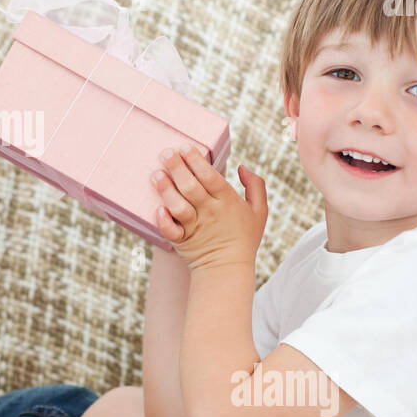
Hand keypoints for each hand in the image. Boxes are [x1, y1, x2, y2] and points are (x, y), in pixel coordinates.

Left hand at [149, 145, 266, 272]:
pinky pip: (171, 231)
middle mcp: (210, 212)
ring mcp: (195, 227)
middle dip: (178, 168)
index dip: (197, 161)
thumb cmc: (244, 237)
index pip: (211, 177)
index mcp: (228, 202)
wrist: (229, 269)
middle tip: (165, 153)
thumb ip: (256, 186)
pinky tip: (157, 208)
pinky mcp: (182, 241)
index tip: (185, 147)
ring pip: (179, 206)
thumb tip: (242, 166)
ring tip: (156, 174)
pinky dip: (164, 221)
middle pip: (192, 187)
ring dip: (166, 190)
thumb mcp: (260, 211)